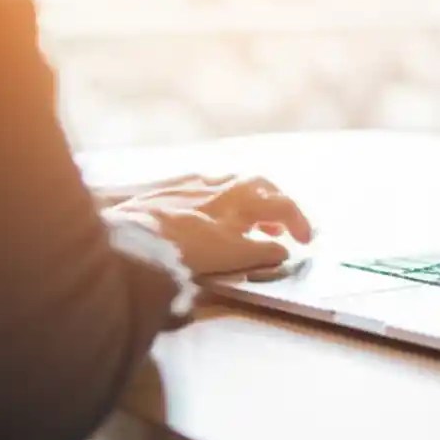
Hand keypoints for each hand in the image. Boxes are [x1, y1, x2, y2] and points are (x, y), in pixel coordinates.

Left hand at [101, 174, 312, 278]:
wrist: (134, 235)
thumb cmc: (188, 247)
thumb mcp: (233, 256)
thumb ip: (263, 252)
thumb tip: (283, 250)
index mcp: (244, 198)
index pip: (283, 205)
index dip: (299, 223)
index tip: (305, 241)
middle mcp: (225, 184)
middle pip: (261, 186)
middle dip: (277, 203)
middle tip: (280, 225)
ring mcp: (197, 183)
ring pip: (233, 183)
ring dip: (249, 200)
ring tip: (249, 220)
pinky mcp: (172, 186)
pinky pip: (205, 186)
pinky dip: (219, 198)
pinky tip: (210, 212)